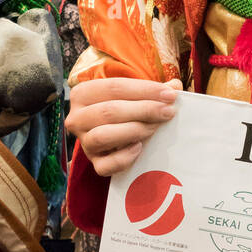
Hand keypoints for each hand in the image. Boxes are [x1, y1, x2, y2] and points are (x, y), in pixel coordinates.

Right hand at [65, 77, 181, 176]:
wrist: (113, 135)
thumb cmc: (124, 108)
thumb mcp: (133, 95)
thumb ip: (152, 90)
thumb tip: (174, 86)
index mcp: (83, 94)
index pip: (114, 87)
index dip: (145, 90)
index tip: (170, 94)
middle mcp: (77, 118)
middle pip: (109, 111)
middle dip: (144, 110)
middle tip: (168, 112)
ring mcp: (84, 143)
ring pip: (103, 136)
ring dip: (134, 130)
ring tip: (155, 127)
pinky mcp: (94, 164)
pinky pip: (106, 165)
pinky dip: (124, 157)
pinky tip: (139, 148)